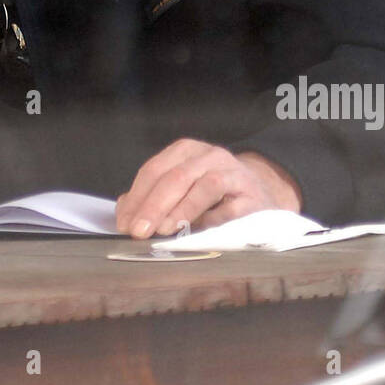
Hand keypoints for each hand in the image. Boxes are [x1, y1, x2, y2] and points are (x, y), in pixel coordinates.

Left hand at [115, 141, 301, 238]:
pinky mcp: (251, 196)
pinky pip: (230, 206)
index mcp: (186, 151)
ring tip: (165, 230)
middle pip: (176, 177)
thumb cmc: (213, 194)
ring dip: (182, 209)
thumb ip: (152, 197)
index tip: (125, 224)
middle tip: (139, 232)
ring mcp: (232, 173)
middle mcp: (209, 156)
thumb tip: (124, 212)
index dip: (137, 197)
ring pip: (204, 186)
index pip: (154, 170)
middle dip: (153, 206)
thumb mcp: (181, 188)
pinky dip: (212, 220)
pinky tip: (196, 233)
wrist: (260, 193)